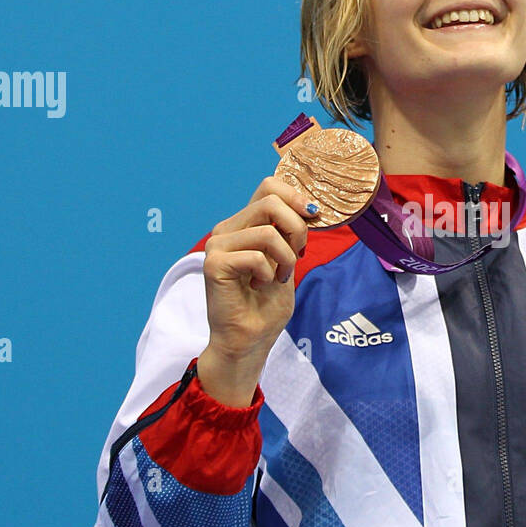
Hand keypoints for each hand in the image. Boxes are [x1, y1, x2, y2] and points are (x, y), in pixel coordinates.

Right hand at [197, 176, 318, 405]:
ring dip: (285, 259)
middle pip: (271, 201)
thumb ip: (290, 233)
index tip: (311, 220)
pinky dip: (269, 273)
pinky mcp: (214, 264)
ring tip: (277, 278)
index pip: (269, 186)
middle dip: (297, 229)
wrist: (250, 340)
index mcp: (243, 224)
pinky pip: (257, 256)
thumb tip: (310, 207)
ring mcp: (217, 245)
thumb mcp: (287, 260)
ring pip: (268, 231)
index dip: (296, 197)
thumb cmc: (266, 305)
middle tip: (296, 256)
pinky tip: (260, 286)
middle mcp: (227, 229)